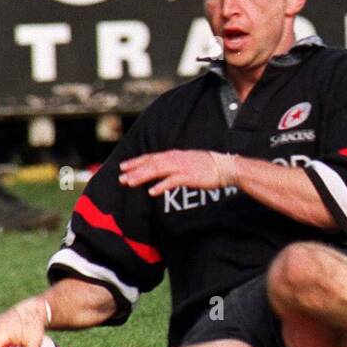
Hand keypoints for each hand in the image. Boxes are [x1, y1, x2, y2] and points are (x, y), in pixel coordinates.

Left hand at [120, 150, 237, 195]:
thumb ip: (174, 164)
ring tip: (130, 183)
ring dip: (142, 177)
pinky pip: (171, 181)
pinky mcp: (188, 176)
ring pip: (157, 170)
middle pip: (150, 164)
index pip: (151, 157)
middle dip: (134, 170)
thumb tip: (163, 170)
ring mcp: (181, 167)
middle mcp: (175, 158)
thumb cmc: (208, 165)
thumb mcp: (188, 160)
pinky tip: (152, 191)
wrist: (225, 167)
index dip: (136, 161)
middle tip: (121, 178)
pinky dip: (161, 186)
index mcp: (175, 154)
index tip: (124, 166)